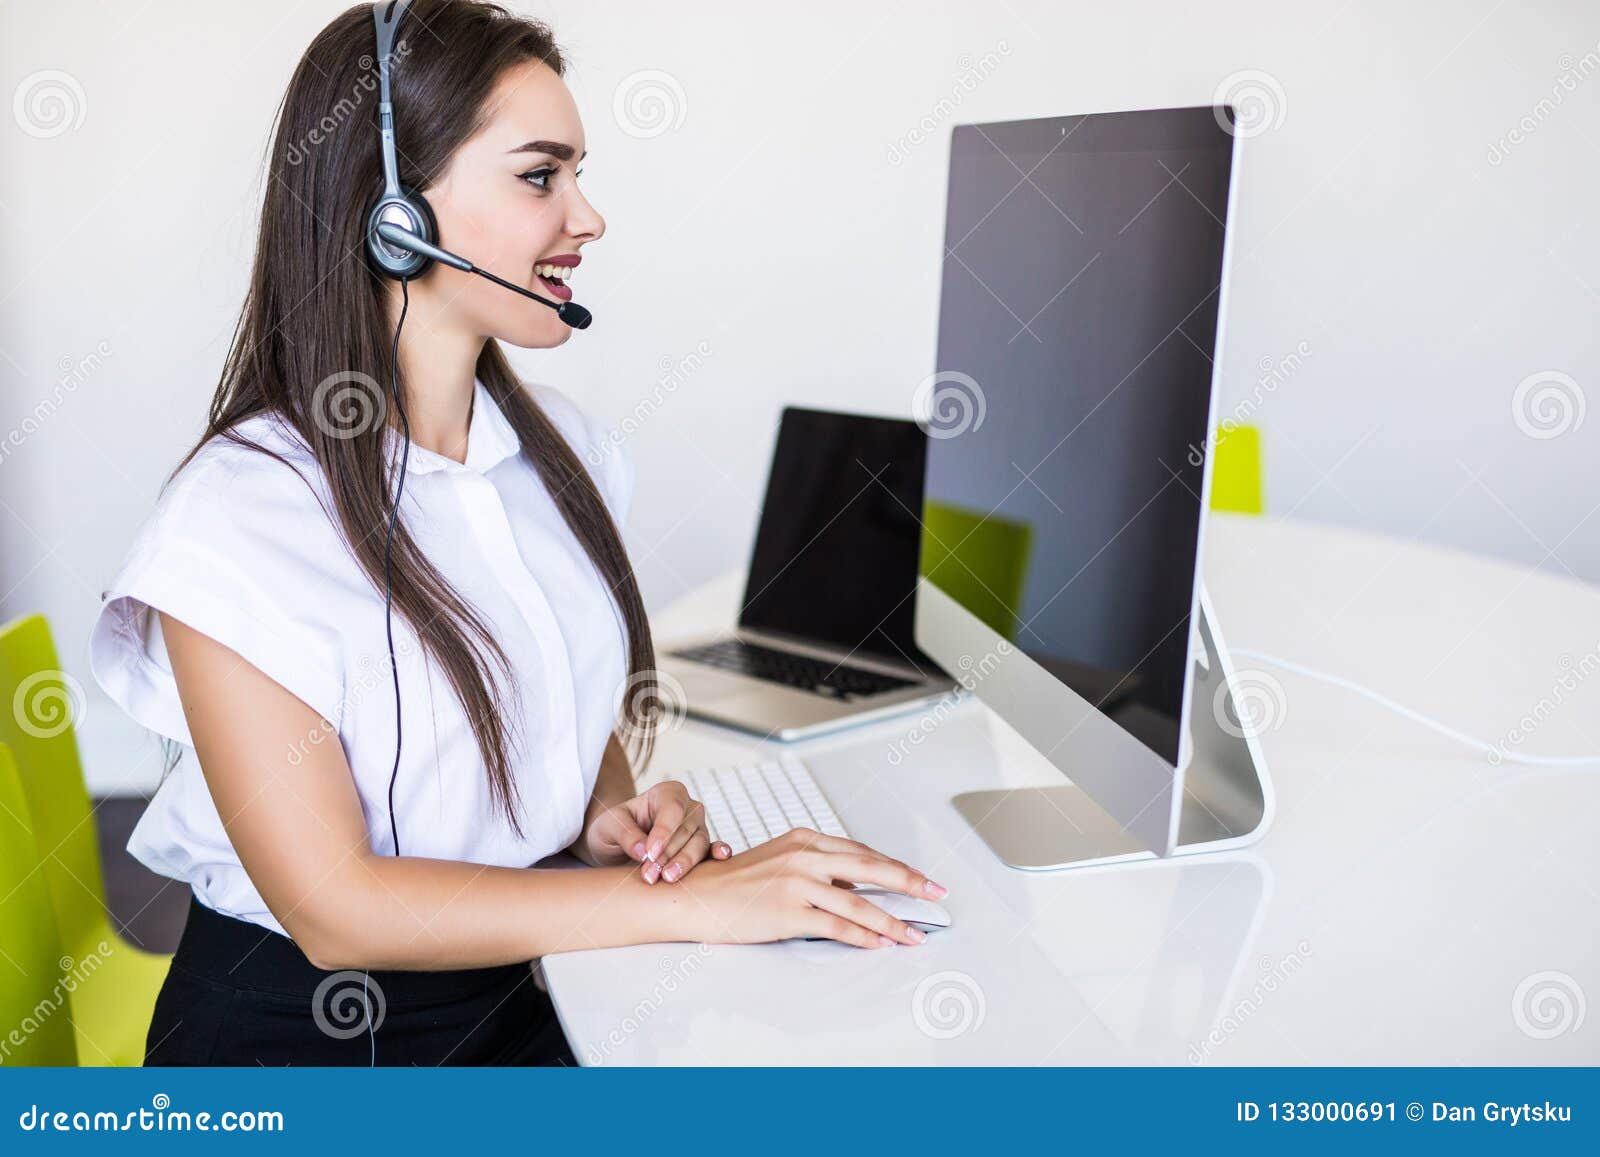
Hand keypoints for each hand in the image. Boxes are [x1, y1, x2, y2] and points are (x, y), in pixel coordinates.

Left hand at [583, 780, 731, 882]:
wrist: (617, 847)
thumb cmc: (614, 830)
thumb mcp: (608, 826)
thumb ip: (625, 834)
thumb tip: (644, 851)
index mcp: (667, 794)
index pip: (672, 808)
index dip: (664, 831)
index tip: (650, 854)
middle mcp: (688, 808)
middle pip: (685, 829)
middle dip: (668, 854)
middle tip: (649, 875)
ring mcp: (698, 829)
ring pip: (700, 844)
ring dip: (684, 863)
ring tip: (667, 879)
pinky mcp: (702, 850)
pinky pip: (712, 852)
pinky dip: (717, 856)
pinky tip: (721, 858)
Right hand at [673, 828, 948, 947]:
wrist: (697, 896)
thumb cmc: (735, 883)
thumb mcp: (780, 860)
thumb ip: (818, 869)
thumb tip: (855, 887)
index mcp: (805, 839)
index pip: (863, 852)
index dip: (897, 867)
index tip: (921, 878)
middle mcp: (805, 855)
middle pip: (871, 868)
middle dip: (910, 883)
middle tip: (936, 893)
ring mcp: (797, 883)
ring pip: (859, 902)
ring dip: (892, 921)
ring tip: (914, 933)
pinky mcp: (789, 912)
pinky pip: (837, 926)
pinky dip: (864, 937)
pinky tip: (881, 943)